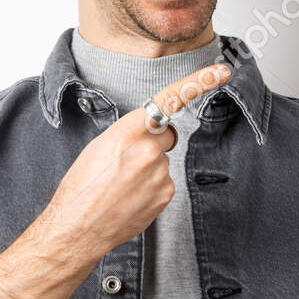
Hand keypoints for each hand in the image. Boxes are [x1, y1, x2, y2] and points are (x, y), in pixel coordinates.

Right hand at [36, 62, 230, 264]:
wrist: (77, 226)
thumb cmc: (81, 187)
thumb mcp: (99, 146)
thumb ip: (129, 133)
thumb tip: (146, 133)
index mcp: (128, 132)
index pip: (170, 99)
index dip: (199, 82)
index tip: (221, 72)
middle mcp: (149, 151)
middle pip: (167, 135)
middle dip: (153, 143)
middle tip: (127, 162)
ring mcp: (160, 175)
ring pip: (163, 162)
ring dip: (148, 170)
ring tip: (122, 185)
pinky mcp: (165, 195)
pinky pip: (164, 182)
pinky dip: (150, 188)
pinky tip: (130, 196)